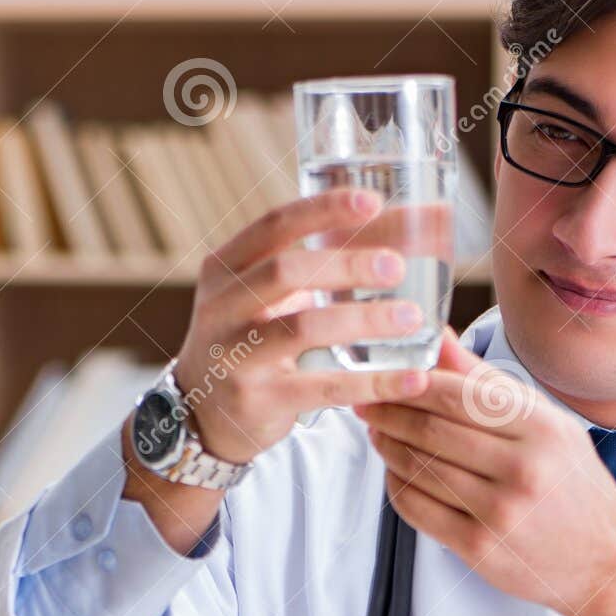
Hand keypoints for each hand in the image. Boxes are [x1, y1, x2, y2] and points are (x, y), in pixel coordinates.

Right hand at [169, 188, 435, 466]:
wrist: (202, 414)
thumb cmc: (246, 341)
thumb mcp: (250, 296)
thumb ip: (296, 268)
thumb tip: (380, 232)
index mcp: (224, 269)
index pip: (273, 226)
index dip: (323, 210)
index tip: (372, 202)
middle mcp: (222, 308)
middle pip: (287, 272)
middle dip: (347, 265)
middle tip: (397, 267)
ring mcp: (236, 356)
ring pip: (304, 328)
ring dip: (364, 320)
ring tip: (411, 317)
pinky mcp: (258, 400)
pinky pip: (325, 387)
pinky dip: (373, 382)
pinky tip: (413, 378)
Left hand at [355, 326, 615, 615]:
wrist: (603, 560)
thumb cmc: (573, 486)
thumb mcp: (546, 424)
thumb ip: (488, 383)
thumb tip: (440, 338)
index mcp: (540, 430)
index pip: (457, 395)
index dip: (411, 383)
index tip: (385, 375)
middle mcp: (521, 469)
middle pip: (431, 430)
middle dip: (388, 412)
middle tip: (366, 401)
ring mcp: (498, 511)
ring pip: (418, 468)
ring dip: (388, 447)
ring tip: (378, 432)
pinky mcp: (478, 547)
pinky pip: (417, 508)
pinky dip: (397, 486)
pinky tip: (395, 472)